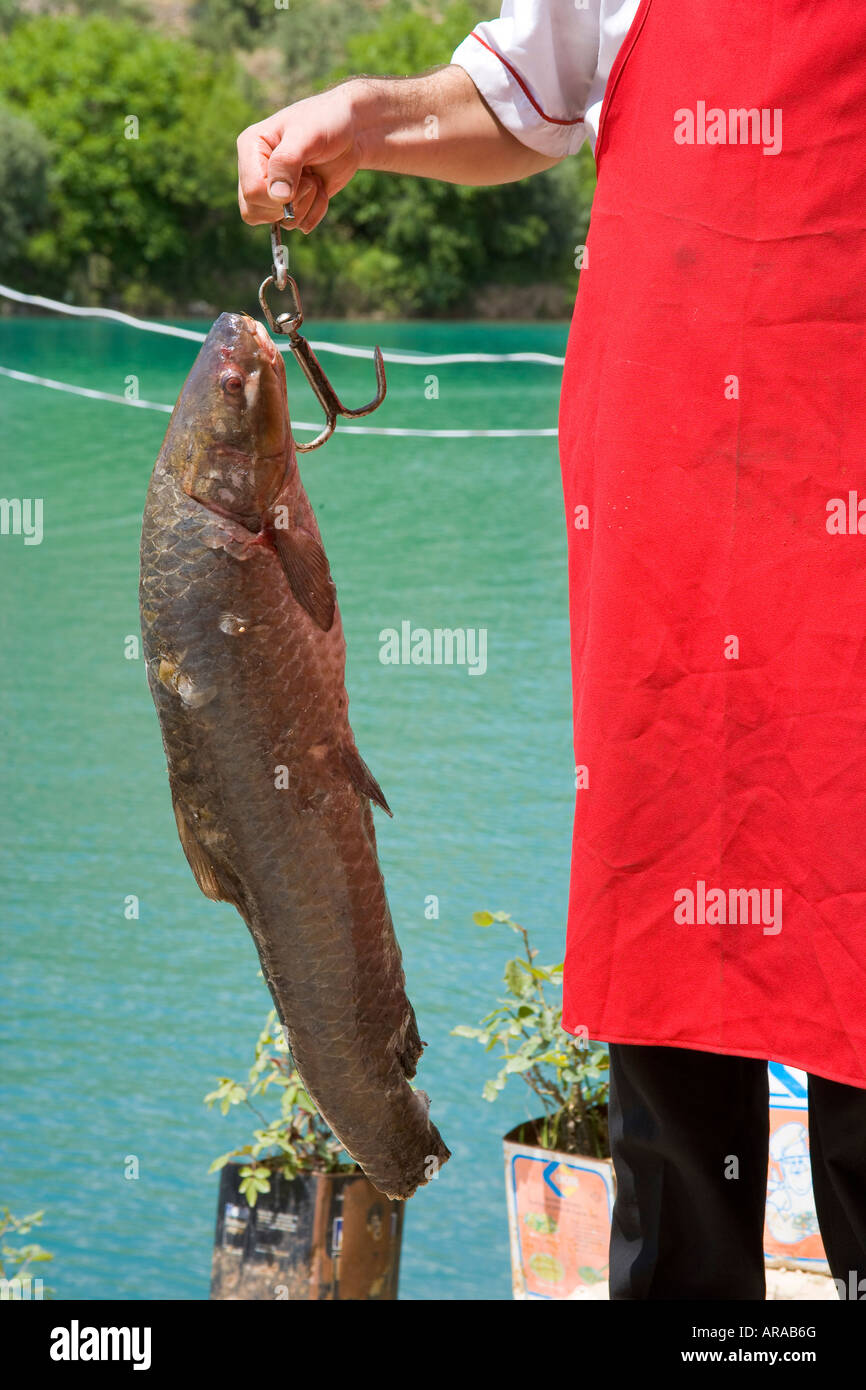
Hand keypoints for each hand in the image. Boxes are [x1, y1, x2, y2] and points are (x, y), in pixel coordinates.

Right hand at [237, 83, 362, 233]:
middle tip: (310, 177)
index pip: (252, 191)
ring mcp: (272, 190)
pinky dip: (315, 213)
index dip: (279, 195)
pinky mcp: (291, 204)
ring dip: (307, 205)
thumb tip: (278, 197)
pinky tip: (321, 190)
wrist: (351, 132)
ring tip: (316, 179)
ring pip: (279, 222)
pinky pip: (297, 225)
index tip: (304, 175)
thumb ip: (287, 161)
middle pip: (256, 212)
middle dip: (293, 202)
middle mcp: (256, 171)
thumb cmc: (327, 122)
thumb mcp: (307, 134)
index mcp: (251, 148)